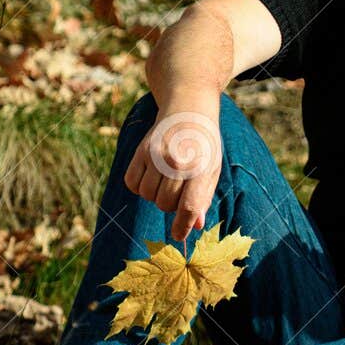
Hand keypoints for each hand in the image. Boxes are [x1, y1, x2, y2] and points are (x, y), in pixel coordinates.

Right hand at [123, 100, 222, 240]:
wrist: (188, 109)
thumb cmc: (204, 144)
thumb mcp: (212, 169)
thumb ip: (203, 198)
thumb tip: (196, 225)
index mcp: (200, 168)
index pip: (188, 207)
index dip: (182, 226)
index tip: (178, 235)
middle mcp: (177, 162)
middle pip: (165, 204)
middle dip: (171, 205)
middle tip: (178, 190)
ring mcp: (156, 155)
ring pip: (148, 196)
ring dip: (156, 195)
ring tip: (166, 180)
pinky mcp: (141, 151)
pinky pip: (132, 184)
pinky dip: (140, 186)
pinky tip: (152, 175)